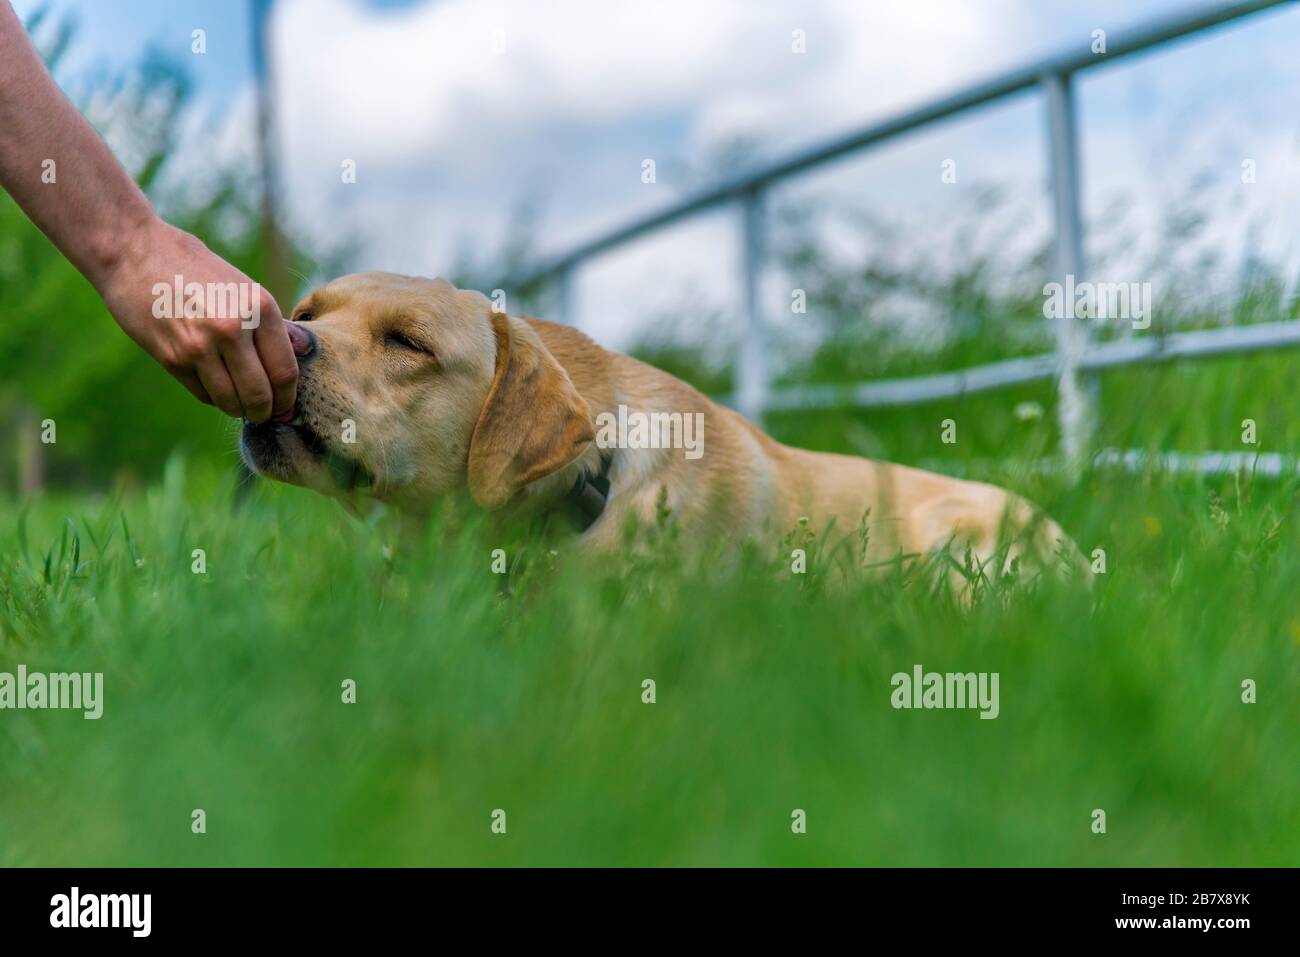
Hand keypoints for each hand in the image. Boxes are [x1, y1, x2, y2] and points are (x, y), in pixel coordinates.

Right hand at [98, 218, 297, 422]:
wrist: (134, 250)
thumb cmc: (194, 268)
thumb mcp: (242, 287)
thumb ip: (267, 324)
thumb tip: (297, 359)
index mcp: (259, 307)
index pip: (285, 372)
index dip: (288, 398)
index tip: (286, 406)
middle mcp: (233, 328)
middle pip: (260, 394)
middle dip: (265, 412)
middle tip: (265, 416)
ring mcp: (200, 346)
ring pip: (231, 401)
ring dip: (239, 410)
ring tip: (242, 408)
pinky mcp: (172, 358)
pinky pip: (203, 394)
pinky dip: (213, 398)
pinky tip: (215, 388)